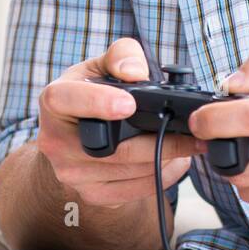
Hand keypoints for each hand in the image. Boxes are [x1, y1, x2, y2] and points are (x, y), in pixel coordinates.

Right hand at [36, 37, 198, 205]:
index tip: (129, 104)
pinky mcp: (91, 194)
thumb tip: (136, 72)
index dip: (97, 102)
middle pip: (113, 148)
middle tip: (193, 130)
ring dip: (167, 159)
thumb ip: (121, 55)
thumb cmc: (91, 91)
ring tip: (192, 143)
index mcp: (55, 100)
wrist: (74, 134)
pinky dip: (161, 177)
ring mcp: (72, 173)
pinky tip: (177, 161)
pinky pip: (132, 192)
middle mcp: (56, 141)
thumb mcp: (101, 64)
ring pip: (129, 172)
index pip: (67, 100)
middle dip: (158, 138)